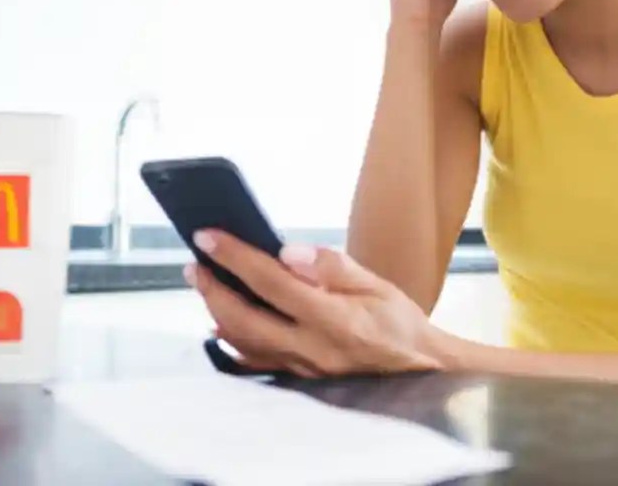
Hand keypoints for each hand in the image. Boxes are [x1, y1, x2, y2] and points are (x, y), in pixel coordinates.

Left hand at [185, 230, 449, 377]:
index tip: (207, 237)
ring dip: (216, 311)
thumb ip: (331, 268)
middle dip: (212, 287)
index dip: (234, 256)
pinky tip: (219, 326)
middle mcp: (311, 349)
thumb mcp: (377, 286)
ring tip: (205, 284)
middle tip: (195, 263)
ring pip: (242, 342)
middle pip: (243, 318)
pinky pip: (254, 362)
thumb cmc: (400, 325)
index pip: (270, 281)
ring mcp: (302, 369)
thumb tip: (286, 252)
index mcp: (333, 319)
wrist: (422, 373)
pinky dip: (231, 342)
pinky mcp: (299, 380)